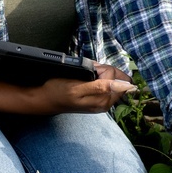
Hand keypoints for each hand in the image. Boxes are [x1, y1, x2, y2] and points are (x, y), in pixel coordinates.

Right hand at [0, 62, 135, 114]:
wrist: (47, 99)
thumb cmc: (59, 92)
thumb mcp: (77, 88)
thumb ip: (100, 87)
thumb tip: (124, 85)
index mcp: (104, 100)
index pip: (118, 78)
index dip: (105, 69)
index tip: (91, 70)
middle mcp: (107, 102)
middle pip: (117, 78)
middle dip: (104, 70)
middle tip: (87, 71)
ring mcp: (103, 101)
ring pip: (111, 79)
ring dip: (100, 72)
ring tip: (84, 74)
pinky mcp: (98, 98)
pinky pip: (105, 82)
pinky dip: (97, 76)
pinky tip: (86, 77)